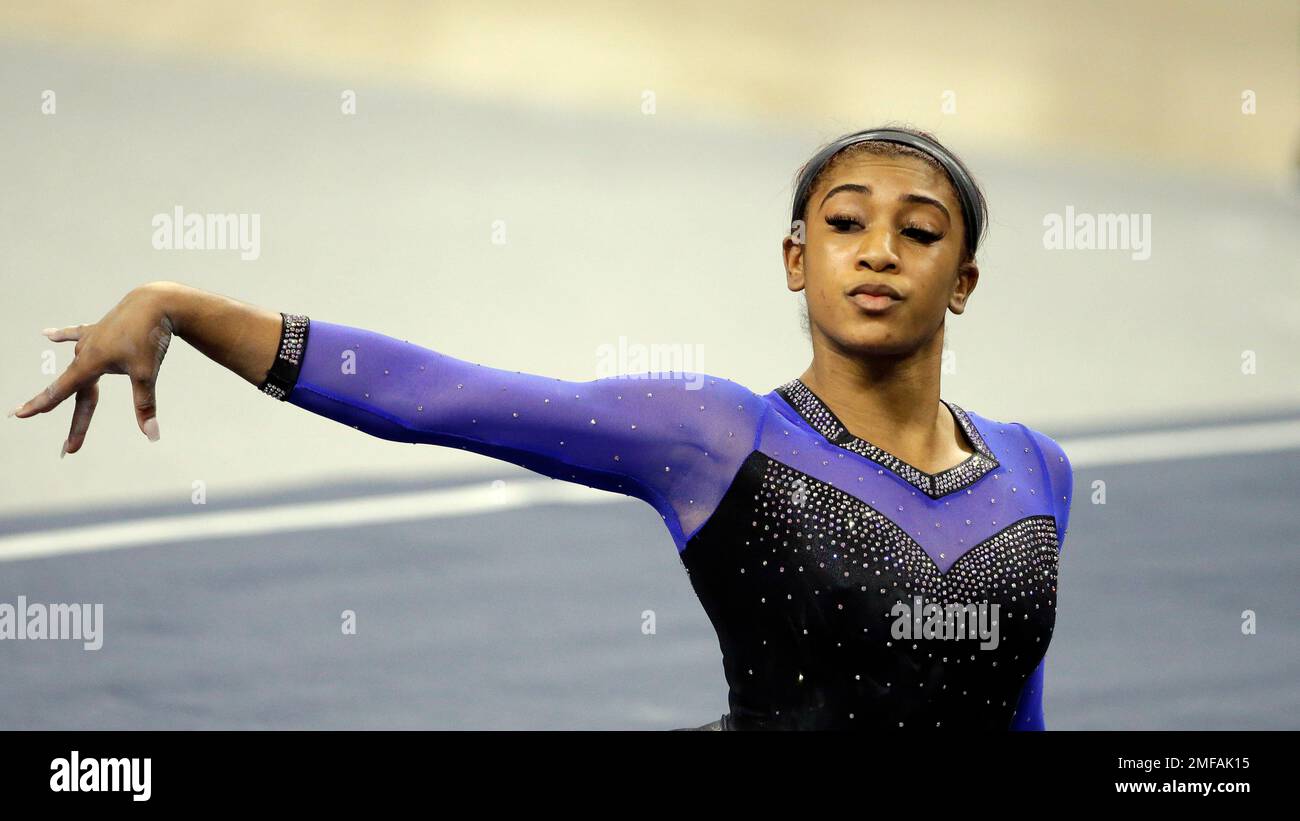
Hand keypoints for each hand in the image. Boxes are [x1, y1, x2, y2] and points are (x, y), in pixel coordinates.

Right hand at [9, 282, 177, 455]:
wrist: (155, 302)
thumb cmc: (150, 337)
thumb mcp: (147, 374)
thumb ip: (145, 405)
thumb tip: (152, 435)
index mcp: (89, 363)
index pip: (61, 391)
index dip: (41, 404)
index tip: (19, 414)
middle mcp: (84, 352)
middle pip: (75, 392)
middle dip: (76, 422)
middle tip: (70, 448)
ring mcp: (91, 339)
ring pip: (77, 368)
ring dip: (70, 388)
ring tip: (51, 407)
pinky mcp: (100, 329)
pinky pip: (76, 334)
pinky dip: (63, 335)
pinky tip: (47, 335)